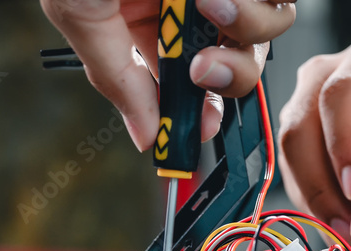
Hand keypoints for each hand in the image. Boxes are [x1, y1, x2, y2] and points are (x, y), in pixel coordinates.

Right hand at [41, 0, 295, 149]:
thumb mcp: (83, 16)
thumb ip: (118, 79)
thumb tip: (145, 138)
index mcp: (154, 25)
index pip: (193, 84)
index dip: (204, 109)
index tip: (203, 126)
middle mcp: (194, 5)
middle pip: (240, 64)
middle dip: (230, 75)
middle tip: (203, 67)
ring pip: (266, 29)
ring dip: (245, 28)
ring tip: (209, 2)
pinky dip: (255, 1)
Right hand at [278, 37, 350, 239]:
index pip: (340, 98)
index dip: (344, 148)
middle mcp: (327, 73)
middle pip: (301, 128)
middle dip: (323, 186)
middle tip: (349, 226)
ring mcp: (303, 100)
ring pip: (290, 154)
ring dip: (316, 201)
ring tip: (346, 233)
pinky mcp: (294, 131)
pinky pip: (290, 171)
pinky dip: (313, 203)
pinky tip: (338, 224)